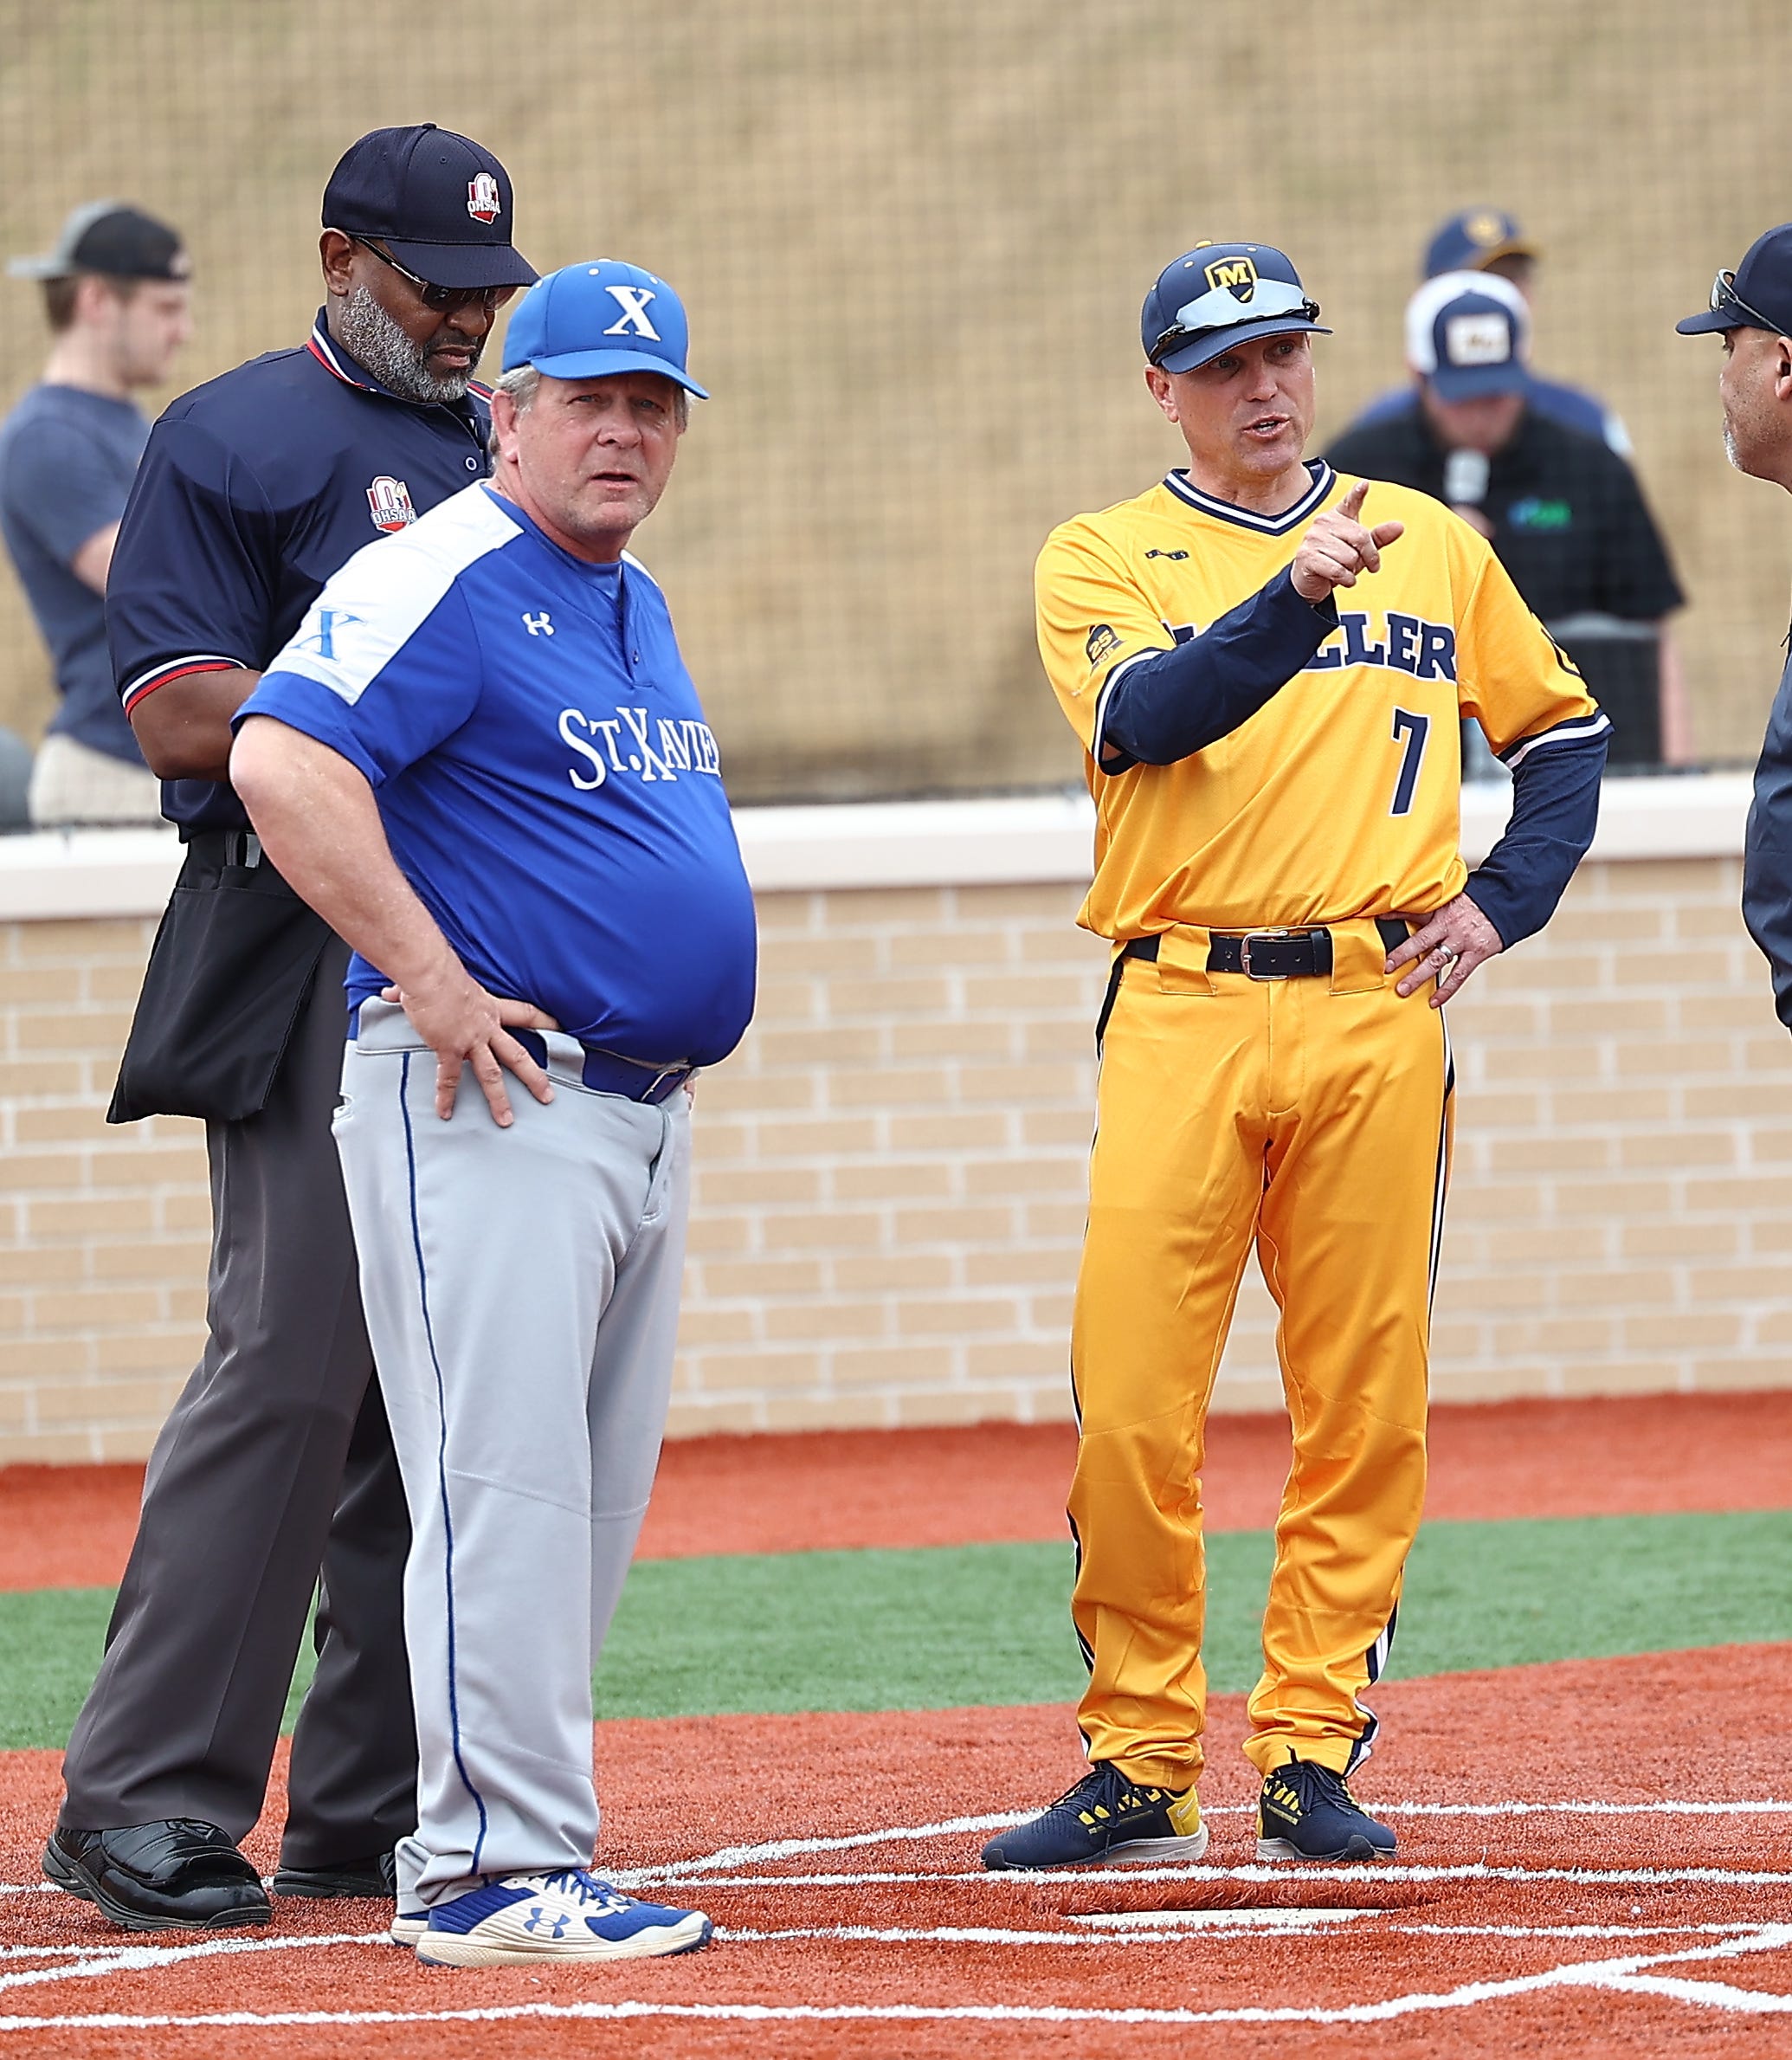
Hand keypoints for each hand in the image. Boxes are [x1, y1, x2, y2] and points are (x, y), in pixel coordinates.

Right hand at [379, 970, 560, 1124]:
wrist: (430, 973)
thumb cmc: (436, 970)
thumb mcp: (440, 981)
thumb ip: (421, 993)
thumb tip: (393, 992)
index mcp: (490, 1007)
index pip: (525, 1014)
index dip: (543, 1022)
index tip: (560, 1029)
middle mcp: (486, 1026)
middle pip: (518, 1055)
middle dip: (534, 1077)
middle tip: (547, 1095)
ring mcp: (471, 1040)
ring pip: (492, 1075)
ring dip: (499, 1099)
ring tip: (505, 1120)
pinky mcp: (451, 1048)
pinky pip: (450, 1078)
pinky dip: (446, 1096)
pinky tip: (445, 1112)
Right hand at [1290, 479, 1405, 601]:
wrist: (1310, 582)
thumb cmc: (1335, 561)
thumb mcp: (1359, 549)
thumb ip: (1378, 537)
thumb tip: (1399, 526)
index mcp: (1336, 517)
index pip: (1350, 502)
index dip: (1357, 494)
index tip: (1364, 485)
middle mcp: (1322, 523)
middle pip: (1361, 537)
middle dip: (1368, 557)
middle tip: (1365, 565)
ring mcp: (1312, 539)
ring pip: (1349, 557)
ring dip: (1351, 571)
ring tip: (1342, 570)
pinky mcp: (1307, 557)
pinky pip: (1338, 570)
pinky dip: (1345, 580)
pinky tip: (1340, 579)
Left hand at [1385, 893, 1503, 1006]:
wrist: (1508, 901)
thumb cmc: (1476, 902)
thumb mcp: (1451, 898)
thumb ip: (1431, 908)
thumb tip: (1405, 910)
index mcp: (1441, 910)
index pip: (1413, 913)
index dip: (1394, 916)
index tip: (1377, 922)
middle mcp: (1450, 926)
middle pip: (1420, 941)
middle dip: (1401, 955)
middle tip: (1385, 967)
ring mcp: (1463, 940)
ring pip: (1436, 961)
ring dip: (1418, 976)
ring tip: (1402, 990)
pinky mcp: (1477, 953)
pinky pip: (1459, 975)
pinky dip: (1446, 989)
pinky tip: (1434, 1001)